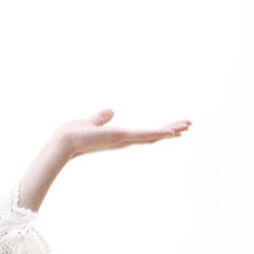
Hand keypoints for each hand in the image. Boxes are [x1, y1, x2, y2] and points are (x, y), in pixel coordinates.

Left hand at [55, 109, 190, 159]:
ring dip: (170, 131)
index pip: (144, 134)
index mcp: (119, 137)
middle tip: (189, 125)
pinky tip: (170, 132)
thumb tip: (110, 111)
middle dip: (171, 130)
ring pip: (152, 136)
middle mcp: (125, 140)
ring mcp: (124, 140)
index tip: (174, 128)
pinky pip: (143, 135)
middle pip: (153, 136)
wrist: (64, 142)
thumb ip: (101, 118)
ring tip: (187, 126)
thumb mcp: (92, 122)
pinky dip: (157, 134)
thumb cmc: (73, 134)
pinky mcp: (120, 137)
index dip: (160, 131)